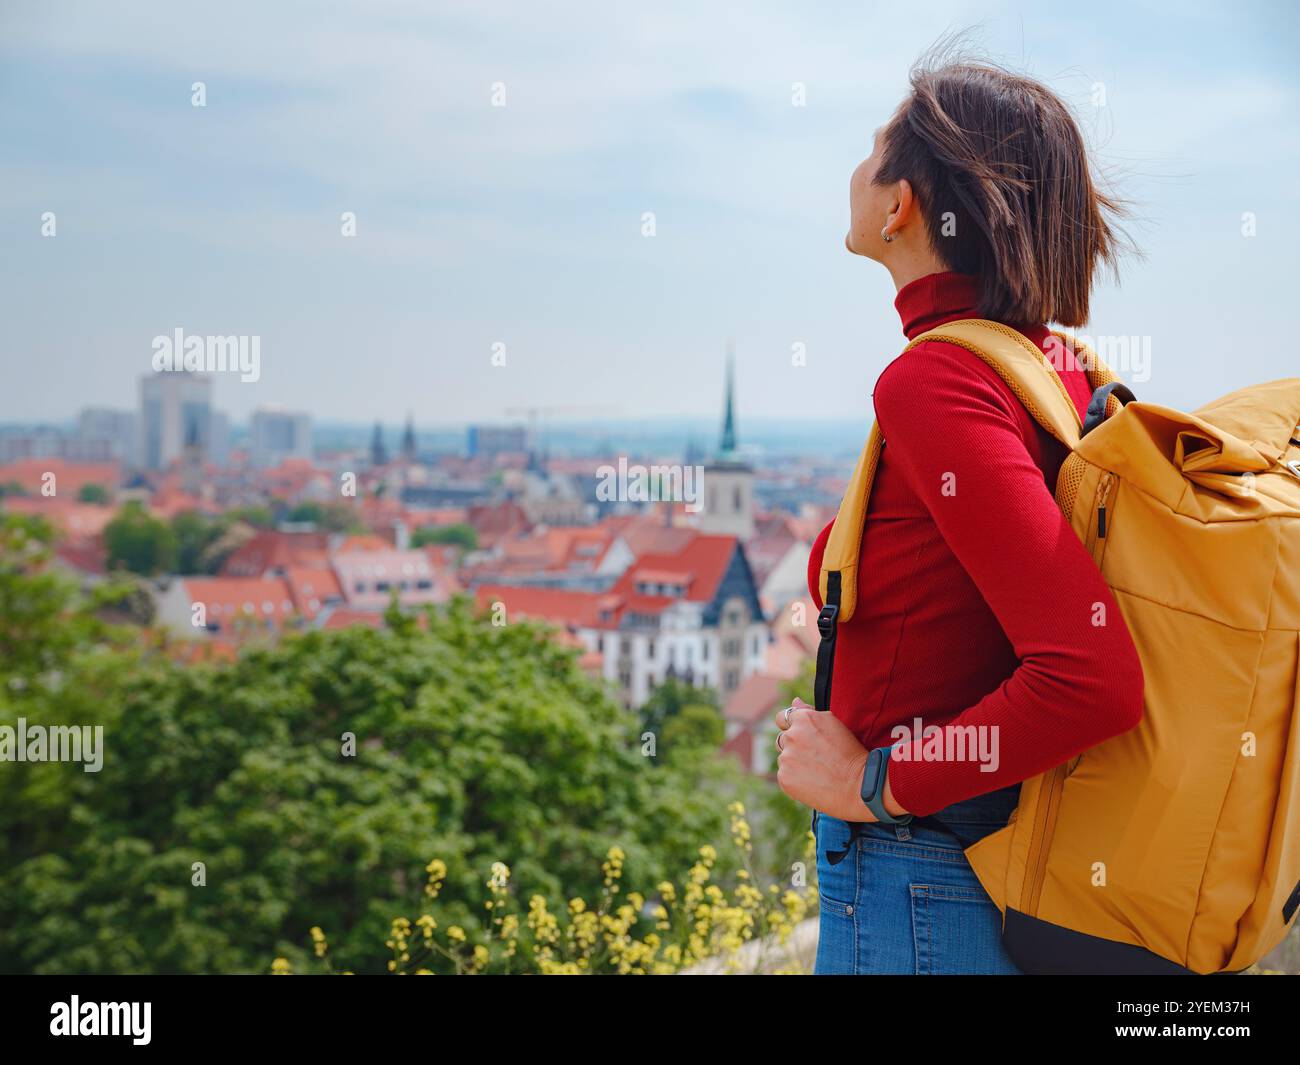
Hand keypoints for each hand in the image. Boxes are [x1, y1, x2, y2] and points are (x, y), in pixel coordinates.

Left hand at [774, 698, 905, 821]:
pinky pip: (785, 774)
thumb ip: (809, 712)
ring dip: (794, 762)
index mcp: (804, 719)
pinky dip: (795, 778)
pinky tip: (813, 782)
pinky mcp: (784, 777)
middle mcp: (791, 735)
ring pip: (784, 757)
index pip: (782, 718)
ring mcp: (786, 757)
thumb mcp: (834, 725)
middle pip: (782, 739)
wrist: (858, 785)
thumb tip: (794, 701)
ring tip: (817, 770)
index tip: (801, 737)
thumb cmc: (850, 753)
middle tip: (815, 757)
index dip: (790, 727)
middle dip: (794, 746)